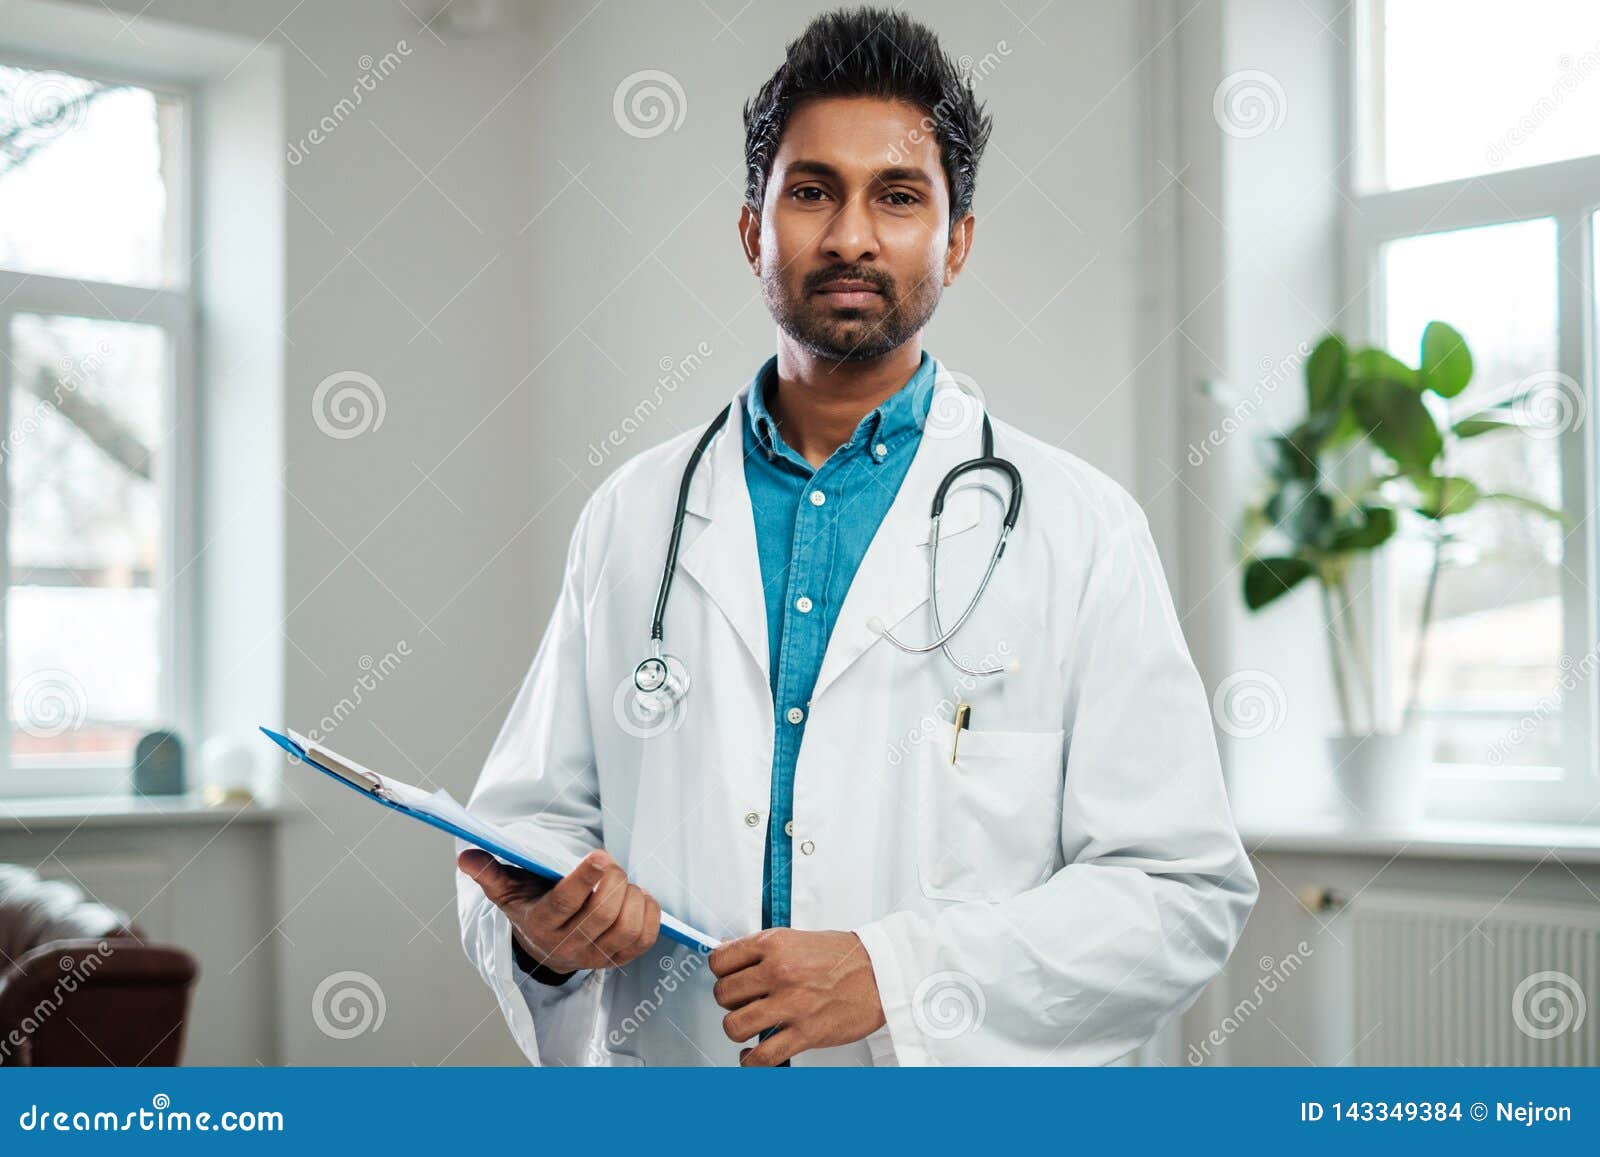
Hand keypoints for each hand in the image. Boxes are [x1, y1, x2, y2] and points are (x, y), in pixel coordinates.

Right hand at [457, 847, 660, 973]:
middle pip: (602, 913)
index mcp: (541, 924)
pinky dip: (649, 913)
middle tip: (611, 864)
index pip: (565, 903)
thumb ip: (489, 872)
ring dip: (633, 897)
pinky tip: (638, 897)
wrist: (545, 948)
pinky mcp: (618, 961)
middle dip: (615, 881)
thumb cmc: (531, 907)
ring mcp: (595, 957)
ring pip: (627, 927)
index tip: (599, 856)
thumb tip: (465, 857)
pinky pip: (644, 939)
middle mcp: (568, 946)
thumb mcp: (506, 891)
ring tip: (623, 882)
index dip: (584, 879)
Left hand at [709, 928, 885, 1065]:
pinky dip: (750, 1061)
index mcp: (775, 944)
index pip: (720, 960)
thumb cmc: (844, 957)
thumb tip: (728, 952)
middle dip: (729, 1002)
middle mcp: (779, 972)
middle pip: (723, 995)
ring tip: (748, 1025)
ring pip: (735, 1026)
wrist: (881, 974)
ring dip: (738, 1029)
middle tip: (742, 1002)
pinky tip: (752, 1054)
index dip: (720, 973)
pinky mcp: (805, 1033)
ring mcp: (792, 1004)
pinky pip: (761, 1056)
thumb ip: (762, 948)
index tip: (727, 978)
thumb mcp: (797, 938)